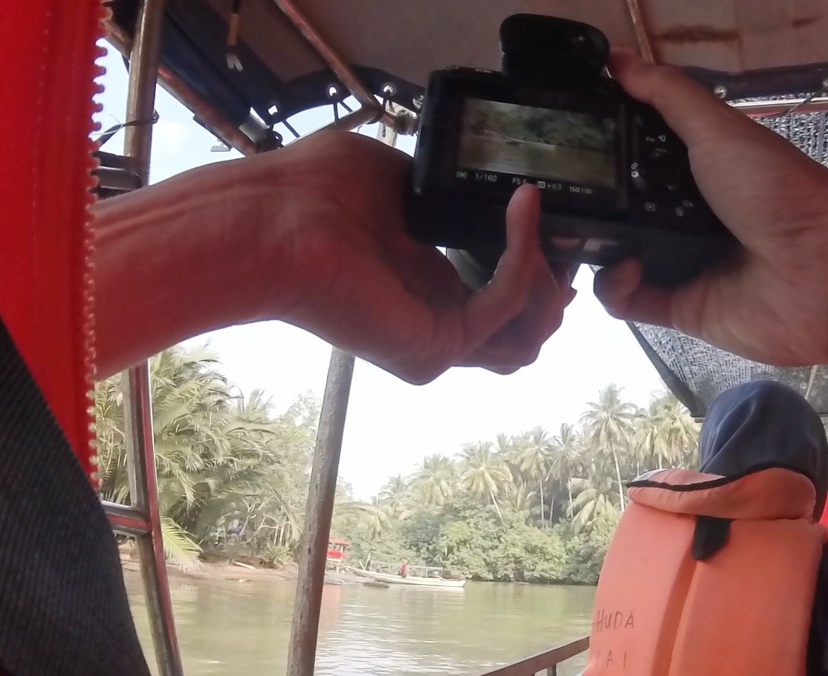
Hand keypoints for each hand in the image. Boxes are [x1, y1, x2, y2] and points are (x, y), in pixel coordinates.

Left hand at [243, 129, 576, 382]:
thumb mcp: (396, 182)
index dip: (535, 270)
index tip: (553, 226)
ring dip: (547, 274)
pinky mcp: (440, 341)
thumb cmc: (309, 193)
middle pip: (524, 328)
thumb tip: (482, 182)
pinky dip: (524, 251)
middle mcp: (432, 323)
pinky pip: (507, 301)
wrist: (267, 222)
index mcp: (420, 290)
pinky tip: (520, 204)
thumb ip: (444, 192)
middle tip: (561, 230)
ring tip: (536, 218)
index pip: (497, 300)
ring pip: (528, 331)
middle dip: (554, 281)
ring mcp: (438, 341)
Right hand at [594, 51, 827, 367]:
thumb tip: (618, 59)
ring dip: (592, 245)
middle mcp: (686, 215)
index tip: (569, 141)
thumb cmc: (779, 191)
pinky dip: (614, 285)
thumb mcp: (720, 130)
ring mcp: (681, 262)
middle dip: (590, 201)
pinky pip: (625, 300)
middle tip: (559, 190)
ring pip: (614, 255)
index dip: (606, 150)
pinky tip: (626, 267)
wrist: (825, 269)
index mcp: (700, 169)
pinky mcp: (678, 307)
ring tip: (583, 231)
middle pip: (620, 207)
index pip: (638, 156)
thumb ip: (668, 96)